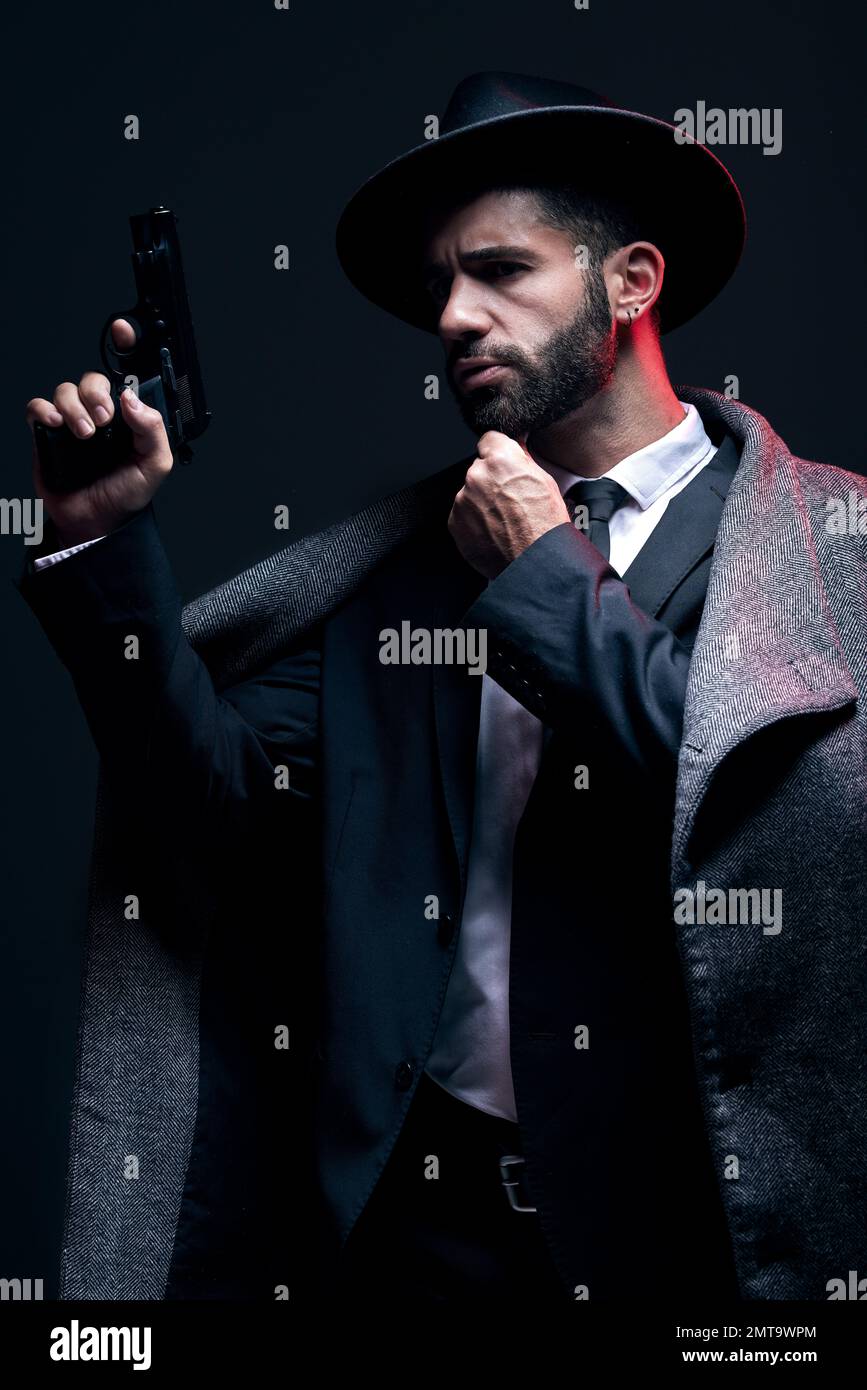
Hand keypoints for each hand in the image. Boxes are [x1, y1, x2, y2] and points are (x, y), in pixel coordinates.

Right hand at [25, 319, 173, 546]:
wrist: (96, 522)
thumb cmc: (126, 495)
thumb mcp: (154, 464)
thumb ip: (153, 429)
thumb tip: (132, 398)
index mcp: (129, 416)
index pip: (127, 375)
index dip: (124, 346)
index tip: (123, 329)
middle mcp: (101, 414)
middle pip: (93, 379)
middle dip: (97, 393)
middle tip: (105, 420)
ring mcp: (73, 421)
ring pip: (67, 390)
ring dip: (76, 407)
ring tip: (86, 435)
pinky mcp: (48, 433)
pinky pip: (39, 407)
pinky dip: (46, 411)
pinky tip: (58, 426)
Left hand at [447, 430, 570, 578]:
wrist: (534, 562)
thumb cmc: (544, 526)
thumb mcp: (545, 481)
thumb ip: (523, 460)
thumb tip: (517, 447)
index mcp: (500, 460)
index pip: (490, 439)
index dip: (498, 451)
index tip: (503, 461)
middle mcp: (476, 477)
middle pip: (479, 468)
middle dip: (491, 480)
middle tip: (510, 500)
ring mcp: (463, 500)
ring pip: (470, 493)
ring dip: (482, 502)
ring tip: (504, 520)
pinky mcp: (455, 522)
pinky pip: (463, 514)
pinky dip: (474, 521)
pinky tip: (493, 531)